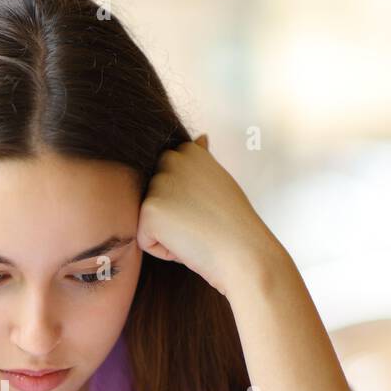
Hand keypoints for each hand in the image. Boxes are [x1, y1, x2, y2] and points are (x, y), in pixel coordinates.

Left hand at [136, 134, 286, 298]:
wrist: (245, 252)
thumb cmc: (235, 225)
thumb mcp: (219, 181)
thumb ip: (201, 163)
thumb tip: (199, 138)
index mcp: (188, 150)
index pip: (167, 183)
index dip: (187, 205)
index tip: (209, 209)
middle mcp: (171, 159)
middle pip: (154, 200)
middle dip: (173, 217)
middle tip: (202, 223)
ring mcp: (158, 183)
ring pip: (149, 220)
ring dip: (169, 234)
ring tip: (197, 233)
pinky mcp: (148, 209)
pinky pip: (145, 240)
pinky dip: (164, 250)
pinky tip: (188, 244)